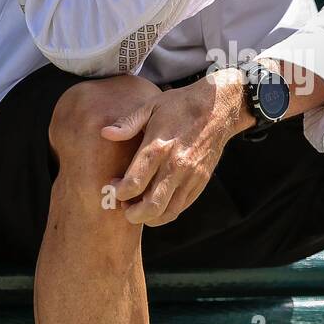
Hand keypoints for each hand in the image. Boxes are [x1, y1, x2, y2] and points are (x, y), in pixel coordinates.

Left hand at [100, 70, 248, 226]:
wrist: (217, 108)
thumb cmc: (180, 106)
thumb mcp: (151, 106)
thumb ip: (128, 123)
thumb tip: (105, 133)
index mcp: (158, 147)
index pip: (133, 184)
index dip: (118, 192)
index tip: (114, 186)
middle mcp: (175, 166)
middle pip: (150, 207)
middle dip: (132, 214)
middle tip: (125, 206)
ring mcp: (190, 176)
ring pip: (167, 213)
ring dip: (149, 217)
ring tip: (139, 207)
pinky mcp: (200, 182)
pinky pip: (181, 207)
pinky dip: (165, 212)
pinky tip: (156, 202)